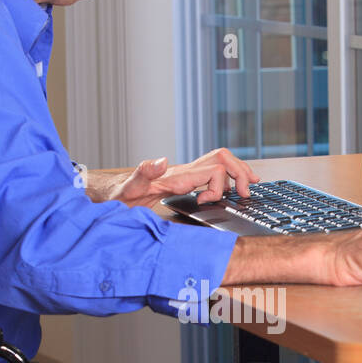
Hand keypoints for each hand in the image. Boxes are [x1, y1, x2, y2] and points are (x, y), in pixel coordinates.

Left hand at [110, 148, 259, 206]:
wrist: (114, 193)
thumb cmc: (121, 194)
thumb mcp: (129, 186)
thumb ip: (144, 172)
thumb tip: (161, 160)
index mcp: (177, 175)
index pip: (213, 171)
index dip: (218, 187)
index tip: (205, 202)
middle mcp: (185, 172)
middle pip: (222, 160)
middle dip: (240, 173)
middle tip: (246, 192)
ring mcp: (186, 174)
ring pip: (221, 163)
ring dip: (238, 172)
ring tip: (247, 187)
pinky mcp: (185, 180)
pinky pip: (213, 173)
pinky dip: (228, 178)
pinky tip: (232, 187)